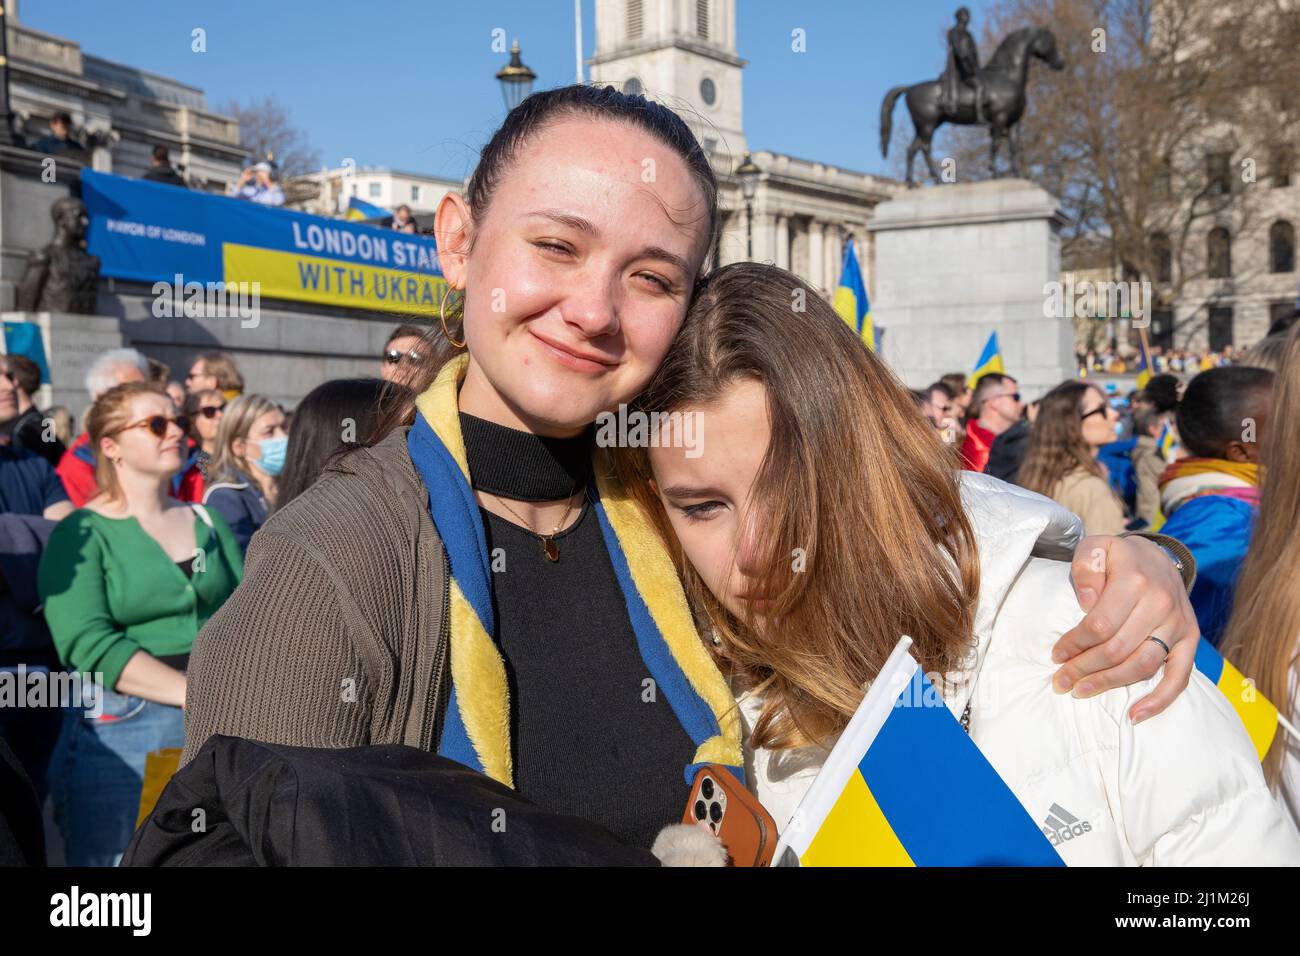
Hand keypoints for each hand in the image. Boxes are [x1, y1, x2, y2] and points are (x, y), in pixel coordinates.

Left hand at [1053, 534, 1197, 722]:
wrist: (1159, 557)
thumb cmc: (1118, 558)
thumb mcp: (1096, 548)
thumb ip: (1086, 567)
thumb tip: (1086, 602)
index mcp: (1135, 581)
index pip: (1100, 625)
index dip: (1075, 644)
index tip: (1056, 655)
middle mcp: (1161, 604)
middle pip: (1118, 649)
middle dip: (1084, 669)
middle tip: (1060, 681)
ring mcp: (1178, 625)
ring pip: (1143, 666)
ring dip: (1110, 684)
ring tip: (1081, 691)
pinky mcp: (1189, 640)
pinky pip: (1180, 677)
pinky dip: (1159, 700)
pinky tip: (1135, 716)